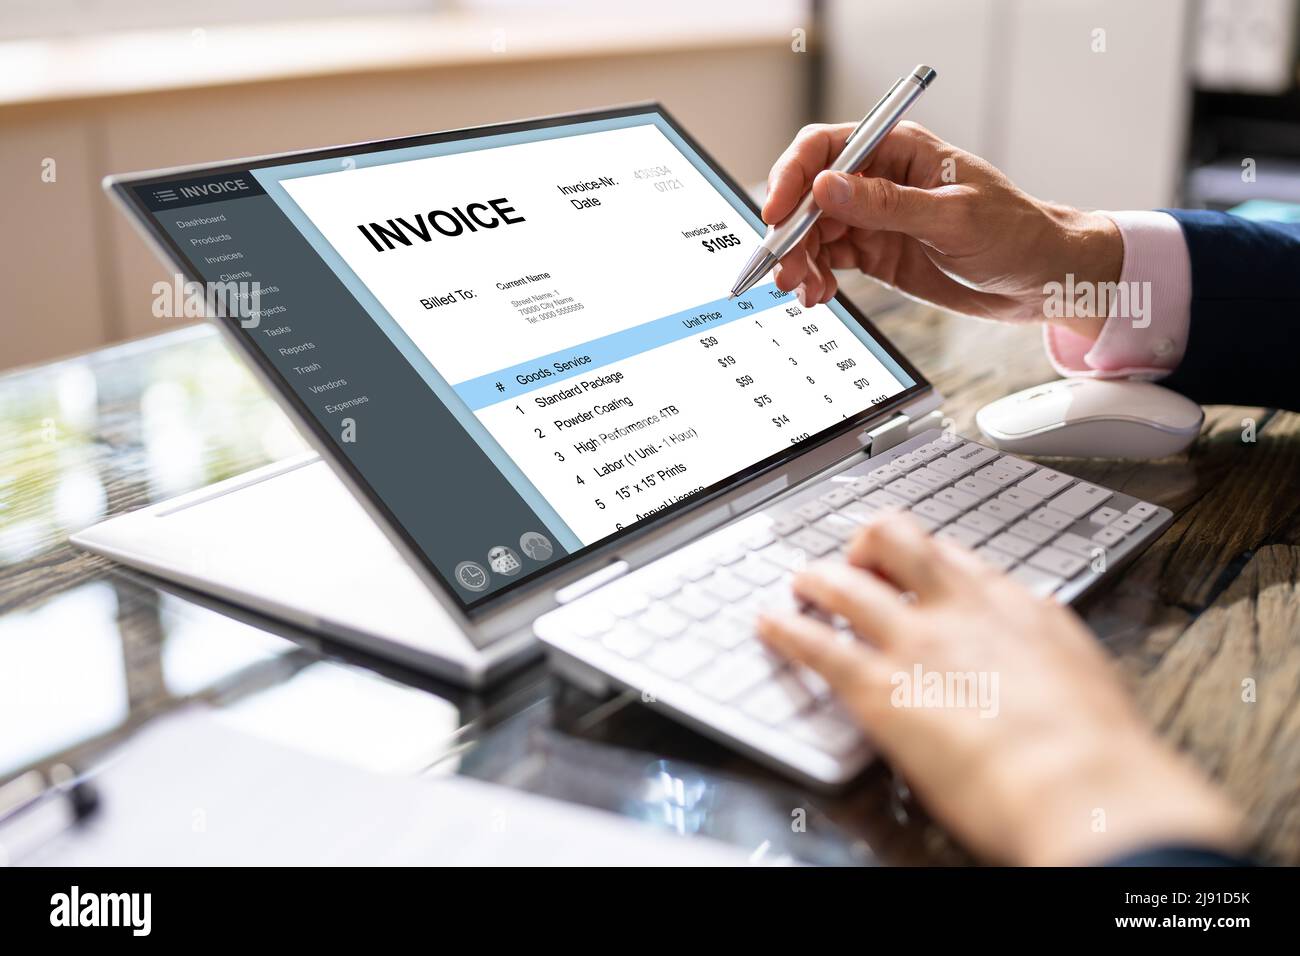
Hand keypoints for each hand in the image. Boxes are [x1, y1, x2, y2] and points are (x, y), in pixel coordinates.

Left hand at [756, 513, 1240, 865]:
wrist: (1085, 787)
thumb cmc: (1098, 749)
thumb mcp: (1082, 674)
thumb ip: (1048, 649)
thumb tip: (1041, 640)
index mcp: (1012, 607)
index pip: (951, 557)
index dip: (921, 559)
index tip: (907, 567)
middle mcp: (958, 610)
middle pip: (895, 539)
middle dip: (866, 545)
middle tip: (854, 565)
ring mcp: (915, 644)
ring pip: (845, 583)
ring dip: (816, 579)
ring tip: (801, 584)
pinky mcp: (881, 689)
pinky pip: (817, 645)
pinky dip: (786, 631)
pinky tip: (770, 626)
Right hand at [762, 121, 1122, 338]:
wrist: (1041, 279)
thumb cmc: (1015, 234)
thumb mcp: (952, 219)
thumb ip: (886, 204)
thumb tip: (826, 188)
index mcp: (898, 149)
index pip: (825, 148)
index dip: (792, 177)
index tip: (778, 215)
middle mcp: (880, 179)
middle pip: (809, 196)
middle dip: (791, 233)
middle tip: (787, 269)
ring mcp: (875, 217)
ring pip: (814, 232)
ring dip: (800, 261)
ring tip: (805, 290)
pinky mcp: (877, 252)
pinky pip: (829, 260)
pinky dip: (816, 278)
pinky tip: (820, 294)